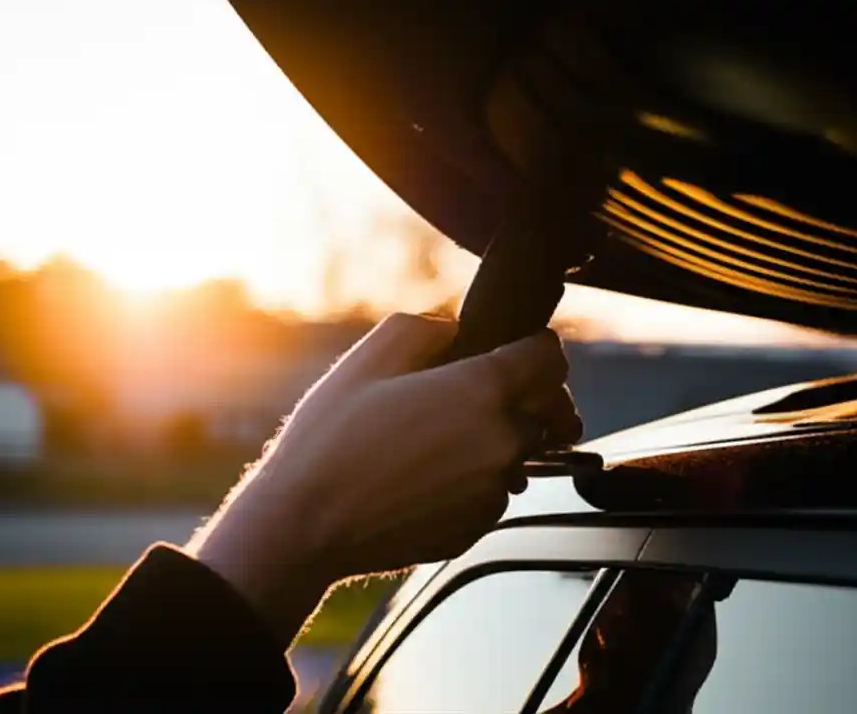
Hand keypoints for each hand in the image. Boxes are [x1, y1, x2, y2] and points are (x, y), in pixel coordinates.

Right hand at [188, 313, 579, 643]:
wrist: (305, 525)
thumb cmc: (330, 440)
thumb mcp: (370, 357)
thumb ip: (428, 329)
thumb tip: (457, 333)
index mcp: (481, 391)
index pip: (550, 360)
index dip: (536, 349)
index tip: (519, 352)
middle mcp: (501, 442)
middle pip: (547, 409)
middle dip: (525, 397)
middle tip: (484, 396)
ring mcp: (493, 491)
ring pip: (519, 453)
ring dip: (495, 442)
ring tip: (433, 442)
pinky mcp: (478, 527)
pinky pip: (492, 492)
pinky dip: (472, 481)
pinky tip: (422, 478)